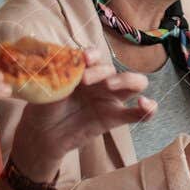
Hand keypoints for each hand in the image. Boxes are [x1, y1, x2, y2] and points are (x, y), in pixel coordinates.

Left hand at [9, 48, 154, 165]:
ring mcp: (109, 99)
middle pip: (113, 68)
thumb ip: (60, 75)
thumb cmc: (43, 107)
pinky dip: (148, 109)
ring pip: (134, 83)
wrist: (41, 135)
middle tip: (85, 80)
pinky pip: (137, 113)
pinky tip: (146, 105)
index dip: (92, 55)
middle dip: (102, 70)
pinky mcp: (114, 118)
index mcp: (84, 70)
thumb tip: (72, 62)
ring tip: (110, 86)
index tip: (84, 59)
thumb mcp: (47, 87)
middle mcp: (99, 81)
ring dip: (127, 80)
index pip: (95, 56)